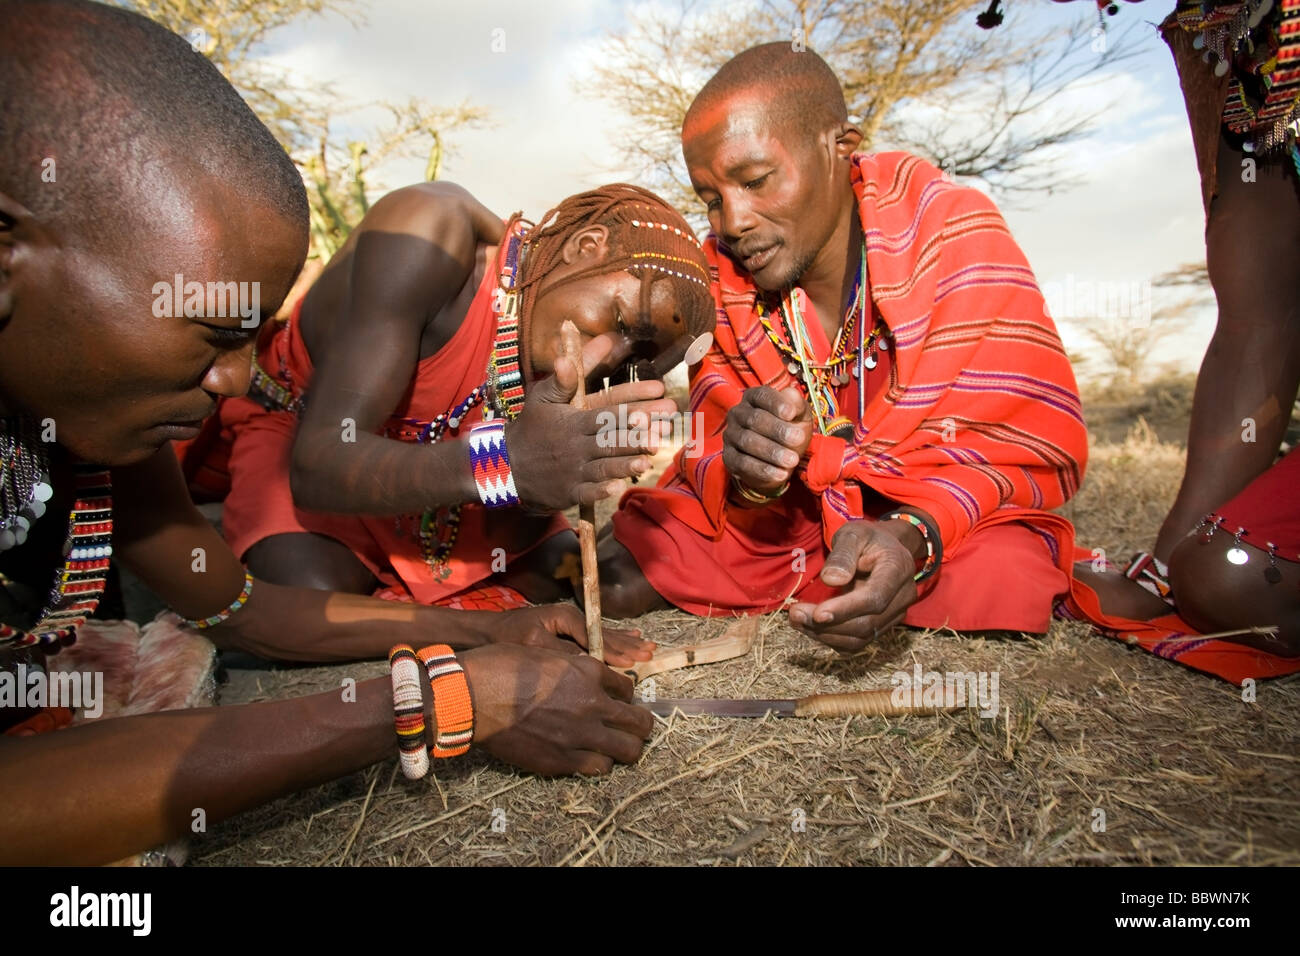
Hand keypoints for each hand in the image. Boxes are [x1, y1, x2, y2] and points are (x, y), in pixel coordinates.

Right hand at [459, 643, 653, 775]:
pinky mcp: (560, 762)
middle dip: (639, 725)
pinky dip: (596, 762)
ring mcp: (578, 737)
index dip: (625, 695)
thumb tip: (593, 677)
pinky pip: (596, 768)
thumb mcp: (546, 653)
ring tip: (609, 745)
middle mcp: (591, 706)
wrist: (473, 697)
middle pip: (641, 725)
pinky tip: (583, 754)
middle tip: (629, 726)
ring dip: (621, 748)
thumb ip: (577, 667)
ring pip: (626, 753)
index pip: (629, 688)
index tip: (617, 700)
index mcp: (588, 673)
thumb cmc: (502, 667)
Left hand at [477, 603, 655, 668]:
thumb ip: (561, 653)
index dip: (614, 650)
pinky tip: (630, 638)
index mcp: (566, 617)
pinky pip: (596, 637)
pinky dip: (614, 640)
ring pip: (604, 635)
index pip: (595, 636)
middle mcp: (572, 617)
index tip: (631, 661)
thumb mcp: (533, 645)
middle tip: (650, 652)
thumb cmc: (508, 637)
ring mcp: (571, 624)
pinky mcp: (568, 631)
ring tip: (648, 646)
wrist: (489, 631)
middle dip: (628, 645)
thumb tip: (586, 662)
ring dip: (626, 642)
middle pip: (605, 634)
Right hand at [509, 332, 675, 509]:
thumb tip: (566, 358)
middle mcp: (576, 446)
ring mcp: (572, 471)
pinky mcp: (568, 492)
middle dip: (635, 438)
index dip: (627, 412)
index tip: (647, 409)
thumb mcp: (541, 398)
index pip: (604, 415)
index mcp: (573, 422)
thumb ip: (561, 380)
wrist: (505, 465)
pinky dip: (600, 491)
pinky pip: (586, 493)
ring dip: (624, 465)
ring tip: (646, 461)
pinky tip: (617, 488)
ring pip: (602, 467)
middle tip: (660, 435)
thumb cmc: (530, 428)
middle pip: (609, 441)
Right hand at [723, 386, 813, 495]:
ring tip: (792, 460)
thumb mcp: (800, 416)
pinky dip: (763, 469)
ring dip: (772, 451)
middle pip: (754, 419)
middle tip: (798, 439)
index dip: (776, 403)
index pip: (762, 395)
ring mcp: (730, 435)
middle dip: (777, 430)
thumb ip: (797, 404)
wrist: (780, 461)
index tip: (791, 413)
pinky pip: (742, 463)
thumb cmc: (790, 431)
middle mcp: (738, 413)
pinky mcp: (728, 457)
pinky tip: (781, 473)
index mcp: (754, 398)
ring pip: (747, 441)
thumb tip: (791, 395)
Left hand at [787, 519, 918, 653]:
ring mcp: (895, 615)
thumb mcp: (853, 534)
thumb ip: (843, 554)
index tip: (817, 614)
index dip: (846, 609)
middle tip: (795, 614)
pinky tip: (810, 627)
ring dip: (825, 634)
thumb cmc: (867, 539)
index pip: (875, 598)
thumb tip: (831, 580)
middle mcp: (902, 597)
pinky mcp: (882, 626)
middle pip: (867, 624)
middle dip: (828, 625)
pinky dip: (831, 639)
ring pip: (860, 637)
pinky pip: (857, 642)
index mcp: (897, 569)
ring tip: (797, 620)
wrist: (886, 549)